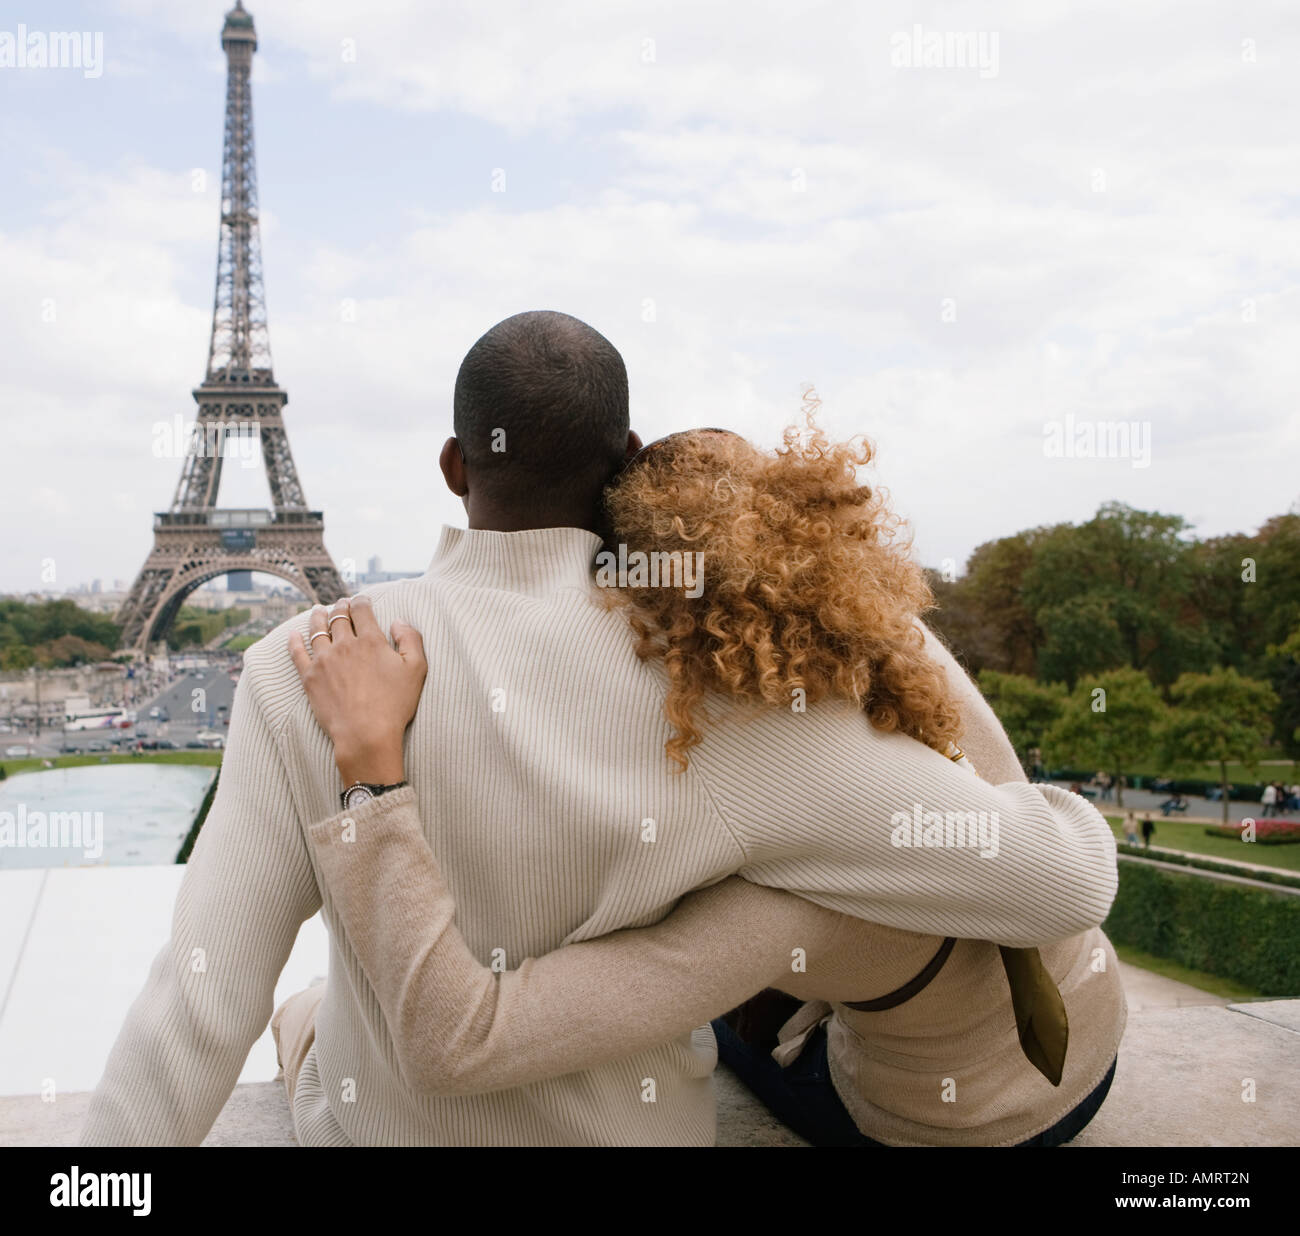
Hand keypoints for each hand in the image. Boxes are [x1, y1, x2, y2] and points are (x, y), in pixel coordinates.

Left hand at [288, 595, 426, 786]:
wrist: (365, 734)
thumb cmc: (395, 704)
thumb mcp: (417, 669)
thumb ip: (411, 639)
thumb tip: (398, 620)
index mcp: (371, 641)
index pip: (363, 611)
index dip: (362, 601)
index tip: (362, 600)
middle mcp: (345, 645)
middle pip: (339, 617)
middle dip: (341, 606)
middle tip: (342, 603)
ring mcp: (324, 660)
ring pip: (317, 630)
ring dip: (318, 617)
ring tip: (318, 611)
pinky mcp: (309, 678)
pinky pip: (297, 654)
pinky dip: (294, 642)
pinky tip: (293, 635)